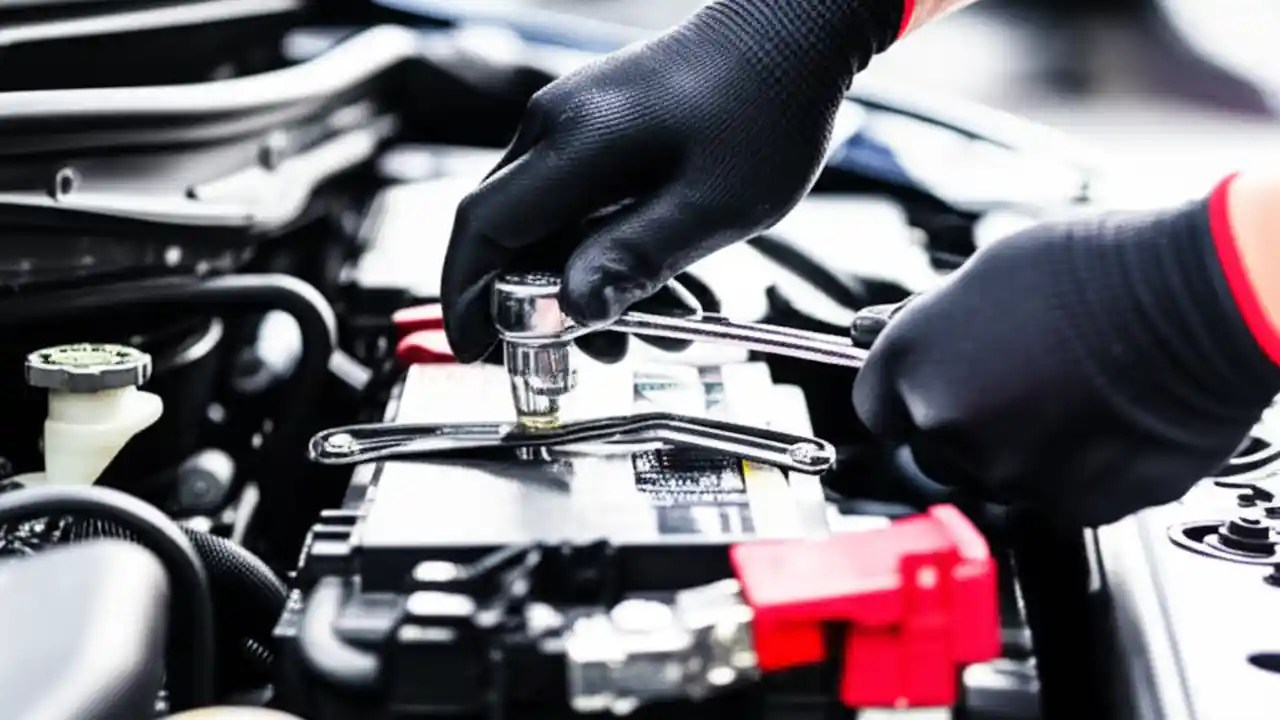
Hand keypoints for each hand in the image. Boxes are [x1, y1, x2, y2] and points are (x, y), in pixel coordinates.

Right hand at [441, 0, 903, 361]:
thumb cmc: (767, 106)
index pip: (483, 226)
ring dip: (588, 284)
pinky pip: (582, 204)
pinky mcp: (601, 130)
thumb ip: (636, 255)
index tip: (477, 350)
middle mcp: (557, 127)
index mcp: (573, 141)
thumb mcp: (712, 204)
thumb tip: (575, 306)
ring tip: (653, 330)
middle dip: (536, 305)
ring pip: (551, 226)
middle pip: (509, 232)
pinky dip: (609, 251)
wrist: (794, 36)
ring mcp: (576, 124)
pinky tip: (664, 287)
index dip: (468, 296)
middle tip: (582, 355)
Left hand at [853, 196, 1279, 525]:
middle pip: (932, 447)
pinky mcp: (1070, 505)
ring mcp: (1008, 472)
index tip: (929, 387)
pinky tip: (1100, 421)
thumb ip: (932, 323)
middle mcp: (947, 426)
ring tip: (1068, 394)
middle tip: (1014, 383)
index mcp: (912, 365)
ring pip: (995, 476)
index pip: (876, 406)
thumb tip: (889, 334)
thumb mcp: (988, 275)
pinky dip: (1073, 470)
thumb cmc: (1098, 272)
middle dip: (962, 423)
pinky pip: (1055, 496)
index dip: (906, 396)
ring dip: (1019, 447)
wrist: (1197, 304)